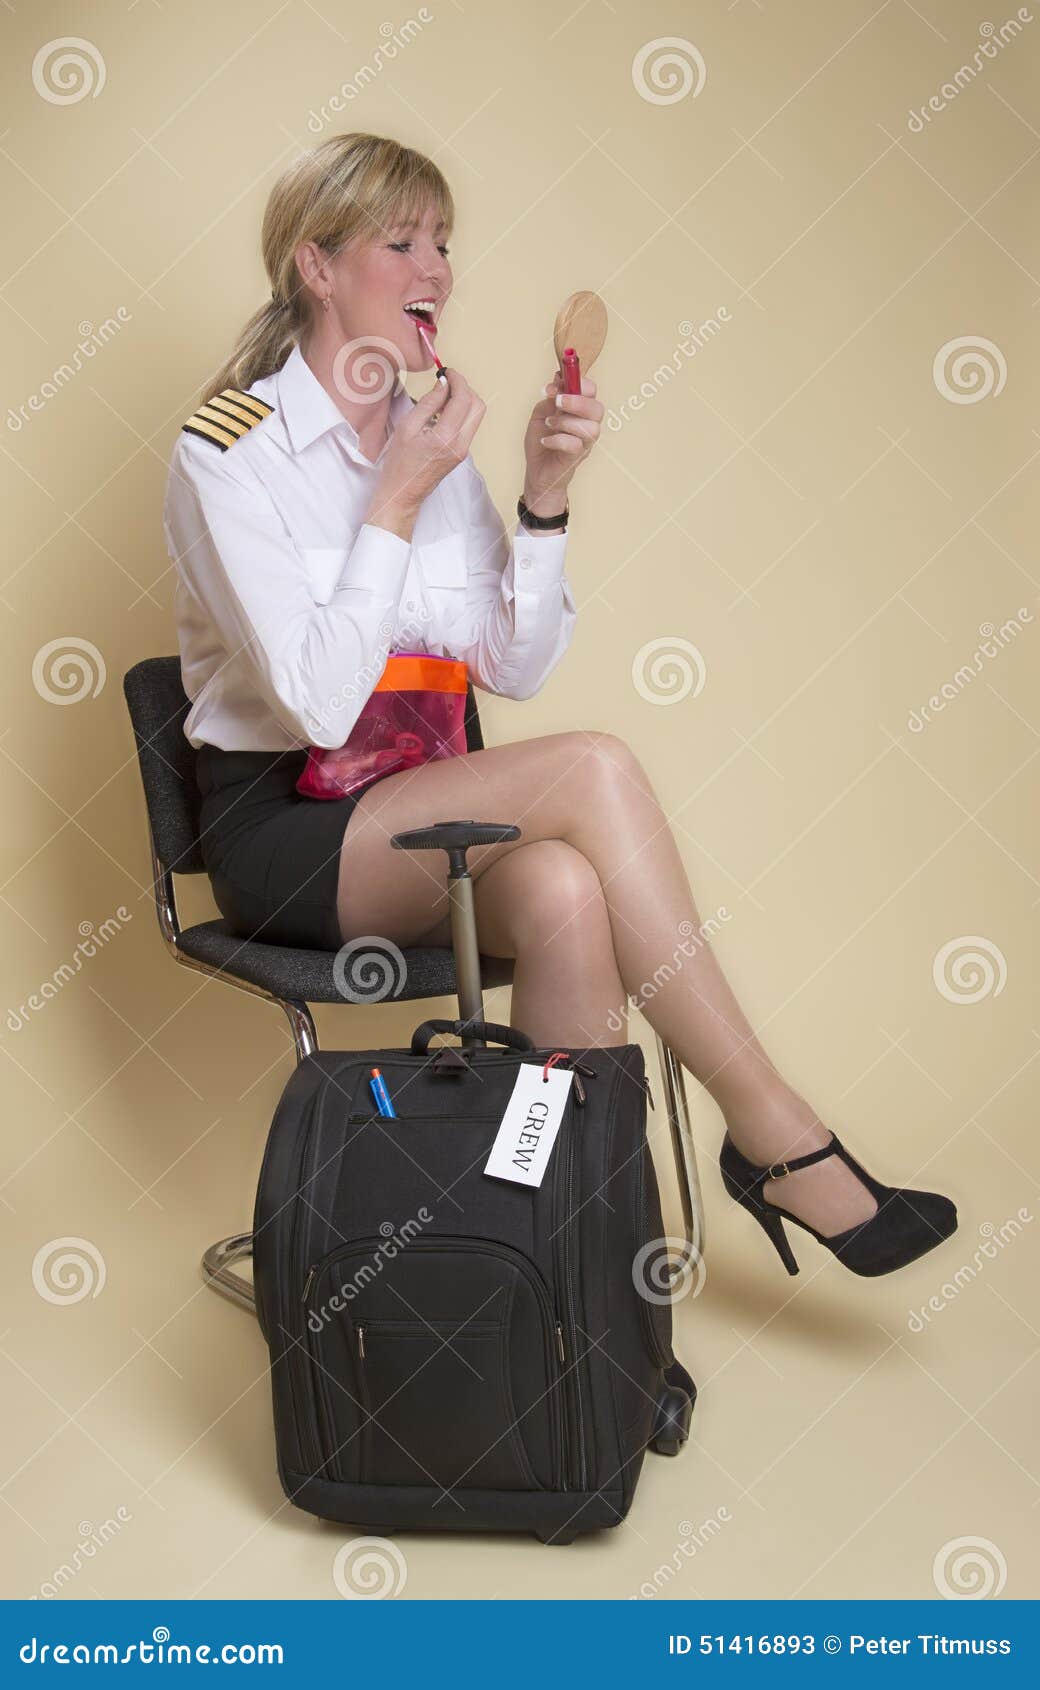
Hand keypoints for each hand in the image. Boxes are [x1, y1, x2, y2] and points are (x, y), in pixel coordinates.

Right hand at [368, 368, 485, 533]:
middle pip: (477, 405)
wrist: (403, 493)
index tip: (446, 371)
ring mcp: (464, 450)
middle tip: (446, 382)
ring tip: (441, 397)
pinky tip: (442, 412)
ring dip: (463, 400)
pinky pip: (468, 425)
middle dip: (464, 388)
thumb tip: (443, 383)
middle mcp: (460, 444)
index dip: (457, 380)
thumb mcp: (407, 427)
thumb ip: (429, 403)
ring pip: (476, 415)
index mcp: (445, 437)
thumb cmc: (399, 463)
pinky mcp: (462, 453)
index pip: (463, 398)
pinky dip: (460, 412)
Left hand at [522, 368, 602, 509]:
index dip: (578, 383)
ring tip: (548, 425)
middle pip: (597, 409)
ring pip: (590, 428)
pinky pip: (575, 445)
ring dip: (565, 423)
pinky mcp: (578, 457)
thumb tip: (558, 380)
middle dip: (577, 402)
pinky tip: (546, 441)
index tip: (557, 385)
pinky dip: (557, 440)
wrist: (536, 470)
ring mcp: (585, 442)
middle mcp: (588, 424)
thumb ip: (550, 398)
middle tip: (557, 403)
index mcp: (580, 410)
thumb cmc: (541, 440)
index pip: (592, 391)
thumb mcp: (540, 413)